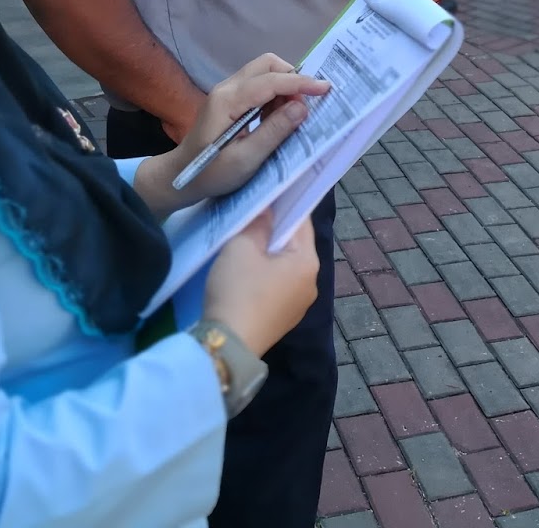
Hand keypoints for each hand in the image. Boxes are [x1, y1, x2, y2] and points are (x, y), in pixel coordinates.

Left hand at [161, 54, 331, 204]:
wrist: (180, 178)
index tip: (326, 88)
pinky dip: (275, 94)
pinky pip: (258, 84)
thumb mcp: (245, 160)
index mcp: (228, 100)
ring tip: (292, 116)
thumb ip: (274, 132)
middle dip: (292, 78)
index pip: (270, 81)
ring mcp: (226, 91)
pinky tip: (277, 118)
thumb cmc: (212, 174)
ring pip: (263, 72)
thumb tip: (302, 107)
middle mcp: (226, 87)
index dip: (300, 83)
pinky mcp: (229, 98)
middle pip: (266, 65)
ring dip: (284, 87)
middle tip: (306, 104)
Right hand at [202, 211, 318, 358]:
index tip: (269, 192)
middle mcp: (311, 283)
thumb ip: (258, 222)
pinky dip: (265, 276)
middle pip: (294, 245)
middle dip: (275, 231)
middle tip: (252, 215)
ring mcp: (299, 305)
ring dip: (268, 255)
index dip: (285, 205)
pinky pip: (277, 287)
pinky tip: (245, 274)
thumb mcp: (242, 247)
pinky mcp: (283, 320)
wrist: (227, 346)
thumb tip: (268, 210)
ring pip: (285, 267)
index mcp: (308, 262)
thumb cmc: (238, 290)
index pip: (301, 222)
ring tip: (245, 243)